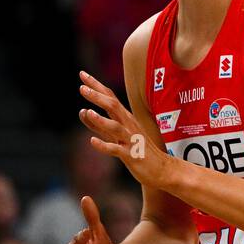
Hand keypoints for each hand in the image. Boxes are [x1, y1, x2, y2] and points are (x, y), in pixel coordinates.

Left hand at [78, 69, 171, 187]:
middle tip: (82, 87)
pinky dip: (104, 145)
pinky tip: (92, 141)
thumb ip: (99, 124)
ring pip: (115, 127)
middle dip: (98, 97)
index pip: (109, 97)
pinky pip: (116, 149)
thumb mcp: (116, 135)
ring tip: (87, 112)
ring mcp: (131, 139)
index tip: (82, 74)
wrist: (162, 169)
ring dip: (101, 120)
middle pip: (113, 107)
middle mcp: (128, 125)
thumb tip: (82, 111)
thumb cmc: (138, 150)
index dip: (96, 86)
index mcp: (125, 119)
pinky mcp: (132, 155)